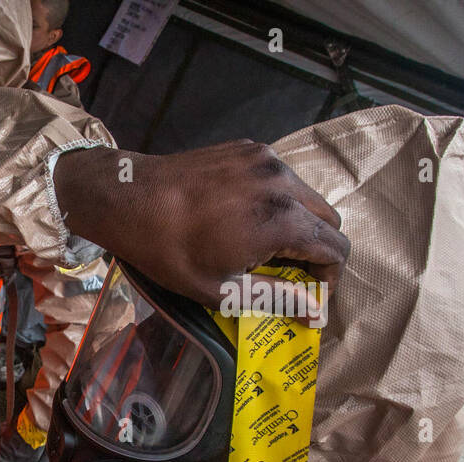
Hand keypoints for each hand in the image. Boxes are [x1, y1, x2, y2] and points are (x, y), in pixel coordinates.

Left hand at [53, 142, 350, 309]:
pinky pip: (280, 178)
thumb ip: (273, 297)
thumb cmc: (166, 250)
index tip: (308, 294)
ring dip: (297, 224)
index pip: (335, 248)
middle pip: (328, 219)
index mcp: (281, 219)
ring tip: (262, 247)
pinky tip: (242, 218)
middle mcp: (283, 183)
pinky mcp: (250, 149)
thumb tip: (311, 311)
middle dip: (316, 250)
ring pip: (306, 196)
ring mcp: (266, 161)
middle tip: (287, 273)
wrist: (128, 199)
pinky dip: (274, 200)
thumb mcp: (219, 289)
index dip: (328, 278)